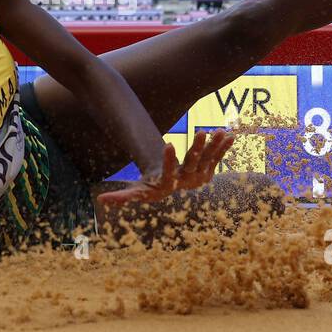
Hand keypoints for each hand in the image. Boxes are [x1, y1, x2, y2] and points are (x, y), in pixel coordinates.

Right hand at [95, 131, 234, 206]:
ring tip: (220, 131)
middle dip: (198, 148)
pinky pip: (216, 158)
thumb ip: (121, 198)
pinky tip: (230, 135)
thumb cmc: (150, 188)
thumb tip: (101, 200)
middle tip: (202, 132)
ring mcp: (199, 176)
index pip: (168, 173)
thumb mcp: (136, 192)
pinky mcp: (207, 171)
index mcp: (169, 185)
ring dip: (215, 146)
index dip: (169, 160)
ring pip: (208, 160)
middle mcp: (186, 182)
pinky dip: (223, 148)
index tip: (168, 144)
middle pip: (192, 164)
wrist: (169, 189)